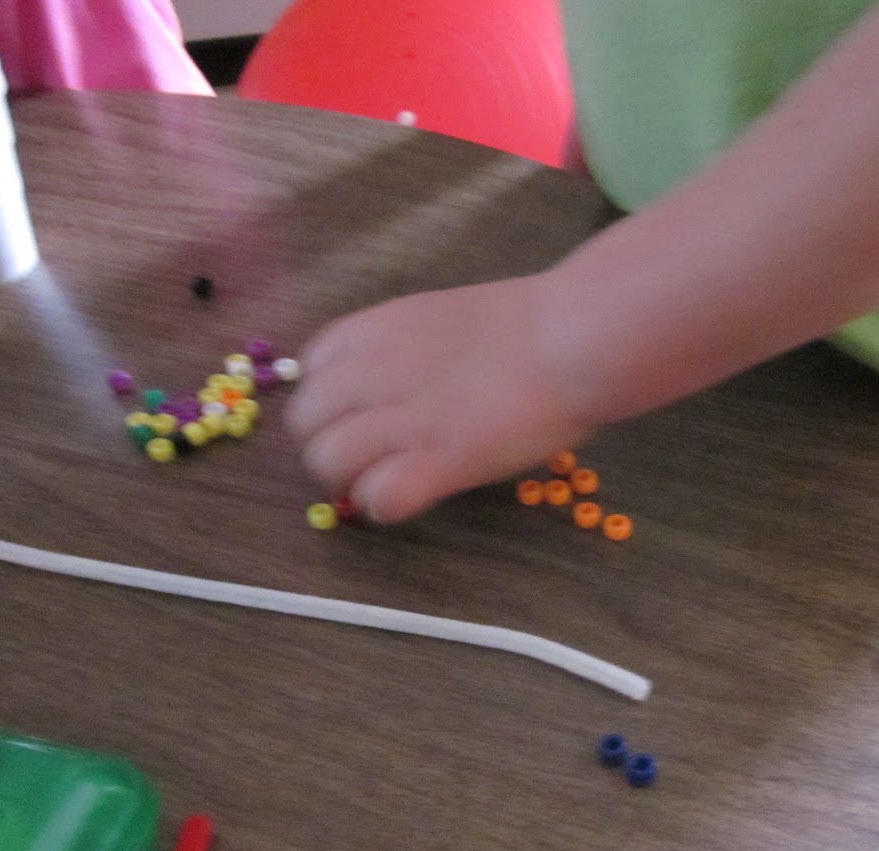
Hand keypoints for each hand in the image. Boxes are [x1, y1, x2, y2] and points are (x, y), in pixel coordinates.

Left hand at [288, 276, 594, 522]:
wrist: (573, 339)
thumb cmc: (528, 325)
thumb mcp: (441, 318)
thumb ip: (402, 349)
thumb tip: (390, 384)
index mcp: (374, 331)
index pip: (310, 370)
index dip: (330, 401)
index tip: (361, 414)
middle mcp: (373, 373)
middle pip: (305, 423)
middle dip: (328, 446)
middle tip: (370, 459)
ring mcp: (402, 419)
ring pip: (327, 462)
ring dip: (350, 480)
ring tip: (388, 481)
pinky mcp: (436, 461)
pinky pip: (377, 497)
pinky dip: (385, 504)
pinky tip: (415, 495)